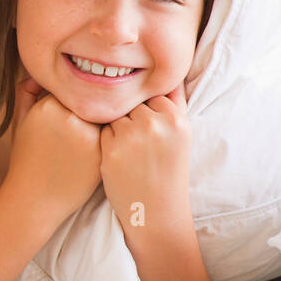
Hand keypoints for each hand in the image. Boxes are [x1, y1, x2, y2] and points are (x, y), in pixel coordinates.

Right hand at [4, 76, 102, 222]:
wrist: (35, 198)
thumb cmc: (27, 160)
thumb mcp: (20, 124)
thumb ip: (27, 96)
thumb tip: (37, 77)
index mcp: (48, 106)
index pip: (72, 88)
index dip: (71, 100)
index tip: (67, 115)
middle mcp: (69, 116)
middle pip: (90, 99)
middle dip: (88, 110)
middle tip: (78, 130)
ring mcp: (88, 134)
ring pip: (105, 114)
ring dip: (101, 122)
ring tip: (83, 143)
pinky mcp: (103, 151)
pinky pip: (113, 134)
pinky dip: (110, 138)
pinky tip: (91, 153)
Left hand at [100, 82, 191, 237]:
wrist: (155, 210)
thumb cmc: (167, 170)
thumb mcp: (180, 134)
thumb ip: (174, 101)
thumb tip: (168, 71)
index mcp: (176, 118)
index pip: (149, 94)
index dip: (146, 111)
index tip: (151, 132)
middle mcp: (155, 124)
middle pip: (129, 103)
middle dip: (130, 119)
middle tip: (140, 146)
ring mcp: (131, 136)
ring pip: (113, 114)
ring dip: (115, 128)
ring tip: (130, 152)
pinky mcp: (110, 149)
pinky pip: (99, 130)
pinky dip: (104, 141)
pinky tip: (118, 158)